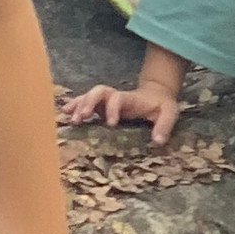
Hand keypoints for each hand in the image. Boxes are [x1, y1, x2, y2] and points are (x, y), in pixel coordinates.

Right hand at [62, 79, 182, 145]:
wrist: (156, 94)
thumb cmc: (162, 105)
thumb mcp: (170, 113)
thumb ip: (164, 126)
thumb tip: (157, 142)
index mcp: (131, 99)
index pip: (118, 98)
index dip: (113, 108)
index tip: (111, 124)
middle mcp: (116, 96)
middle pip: (99, 92)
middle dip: (89, 102)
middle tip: (82, 118)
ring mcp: (107, 100)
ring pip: (89, 95)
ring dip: (79, 105)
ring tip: (70, 118)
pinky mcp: (101, 106)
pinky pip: (85, 102)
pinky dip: (74, 105)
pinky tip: (64, 112)